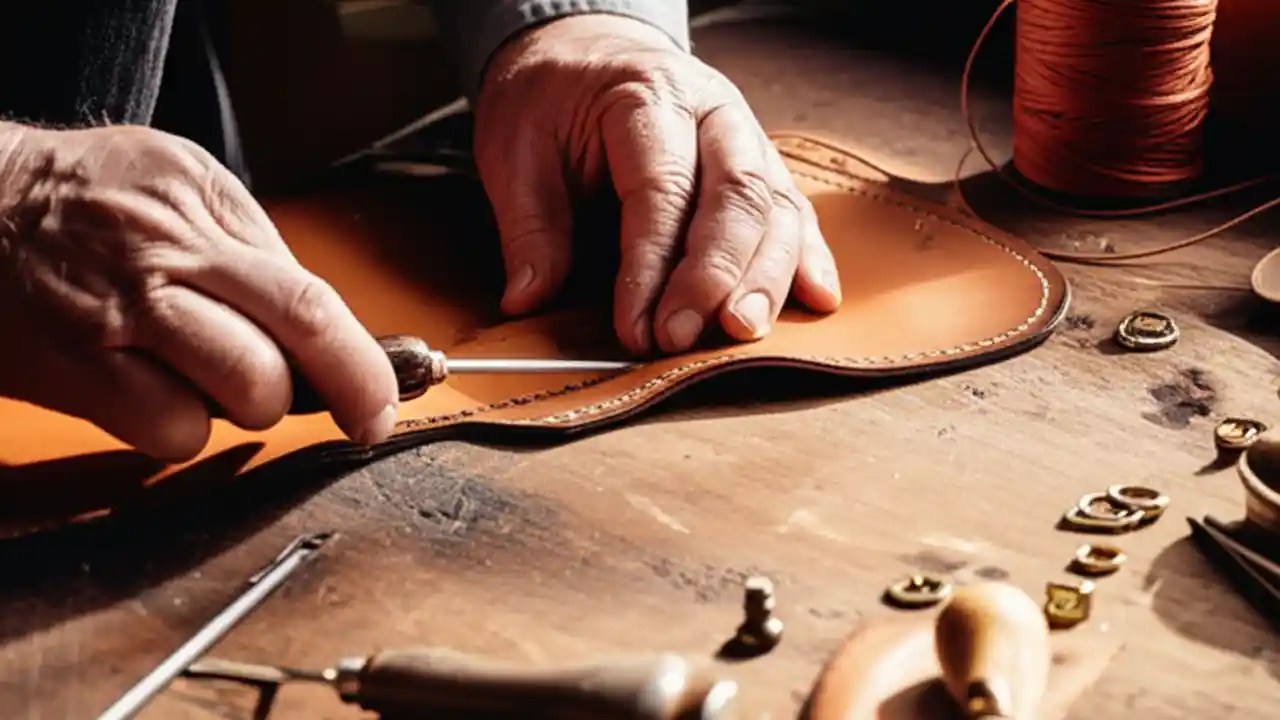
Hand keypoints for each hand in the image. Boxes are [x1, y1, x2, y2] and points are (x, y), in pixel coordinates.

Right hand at [0, 123, 398, 459]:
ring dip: (251, 407)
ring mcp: (123, 311)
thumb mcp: (175, 184)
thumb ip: (250, 247)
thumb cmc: (77, 200)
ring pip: (246, 389)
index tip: (387, 396)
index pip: (313, 294)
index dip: (363, 360)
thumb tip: (324, 327)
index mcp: (206, 202)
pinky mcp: (78, 367)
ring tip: (214, 383)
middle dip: (335, 391)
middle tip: (327, 403)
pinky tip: (155, 397)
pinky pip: (173, 430)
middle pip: (297, 338)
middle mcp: (171, 252)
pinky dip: (182, 431)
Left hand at [473, 14, 841, 355]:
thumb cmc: (552, 98)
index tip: (636, 327)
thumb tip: (527, 298)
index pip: (662, 190)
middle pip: (737, 196)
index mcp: (647, 96)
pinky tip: (815, 299)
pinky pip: (797, 212)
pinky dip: (808, 259)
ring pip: (777, 209)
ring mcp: (746, 138)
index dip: (651, 267)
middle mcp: (713, 112)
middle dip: (716, 276)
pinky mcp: (762, 166)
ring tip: (742, 330)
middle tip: (684, 337)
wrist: (587, 51)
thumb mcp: (514, 148)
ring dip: (766, 278)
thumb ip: (528, 226)